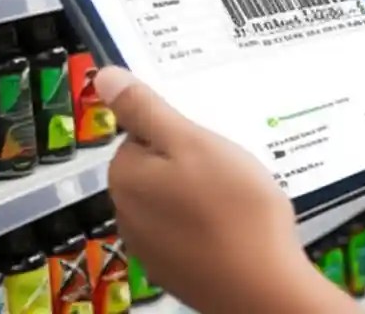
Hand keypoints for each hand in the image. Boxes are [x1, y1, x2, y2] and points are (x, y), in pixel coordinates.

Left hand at [96, 67, 359, 313]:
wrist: (261, 287)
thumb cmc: (234, 207)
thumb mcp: (193, 143)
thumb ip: (146, 110)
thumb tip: (102, 77)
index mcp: (126, 176)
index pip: (144, 134)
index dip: (182, 133)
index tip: (214, 141)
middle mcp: (127, 213)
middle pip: (158, 168)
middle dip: (192, 163)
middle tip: (233, 168)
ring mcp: (151, 248)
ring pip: (174, 201)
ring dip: (202, 195)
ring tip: (241, 198)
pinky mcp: (176, 271)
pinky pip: (188, 232)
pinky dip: (209, 226)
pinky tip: (237, 228)